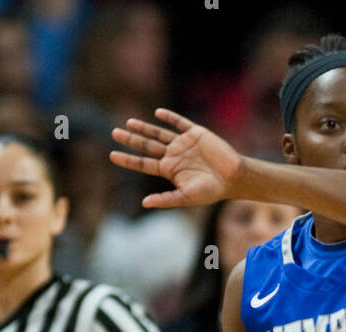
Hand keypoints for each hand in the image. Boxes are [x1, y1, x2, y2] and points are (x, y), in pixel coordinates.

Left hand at [110, 108, 241, 209]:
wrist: (233, 178)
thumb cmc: (211, 191)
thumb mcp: (186, 197)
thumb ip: (166, 199)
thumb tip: (144, 202)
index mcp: (170, 170)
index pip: (144, 163)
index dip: (129, 160)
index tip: (112, 155)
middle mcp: (174, 155)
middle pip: (147, 145)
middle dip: (131, 140)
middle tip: (114, 133)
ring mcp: (183, 143)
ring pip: (159, 133)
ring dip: (144, 127)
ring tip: (129, 123)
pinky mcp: (195, 133)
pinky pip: (180, 123)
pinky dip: (169, 117)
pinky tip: (158, 114)